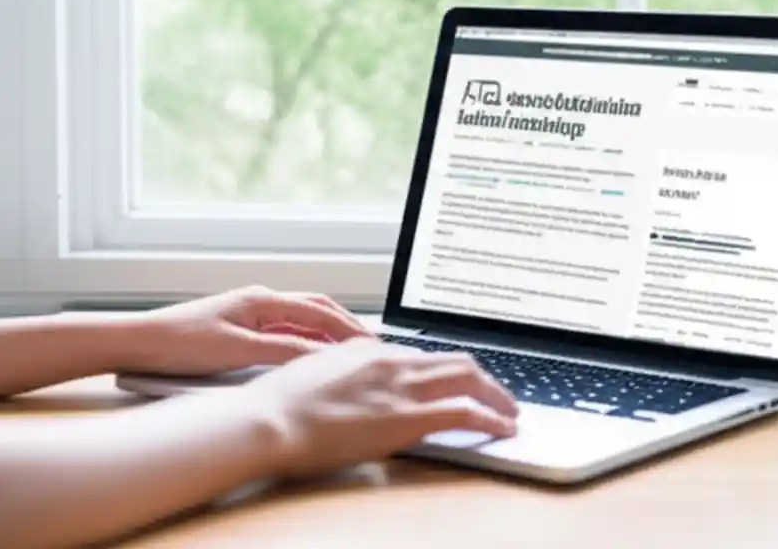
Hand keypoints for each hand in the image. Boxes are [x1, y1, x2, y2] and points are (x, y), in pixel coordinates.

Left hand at [117, 286, 373, 375]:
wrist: (139, 342)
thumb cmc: (181, 344)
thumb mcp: (238, 351)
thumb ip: (283, 351)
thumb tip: (322, 355)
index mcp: (263, 301)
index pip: (319, 312)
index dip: (349, 329)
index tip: (372, 344)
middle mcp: (259, 301)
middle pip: (315, 308)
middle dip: (345, 325)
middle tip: (370, 344)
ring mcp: (249, 312)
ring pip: (300, 318)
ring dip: (326, 331)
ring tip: (348, 350)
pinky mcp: (239, 326)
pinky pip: (284, 328)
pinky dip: (305, 338)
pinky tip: (310, 354)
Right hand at [242, 338, 518, 475]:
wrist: (268, 419)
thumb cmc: (280, 405)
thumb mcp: (315, 373)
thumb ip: (345, 374)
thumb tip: (356, 385)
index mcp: (369, 349)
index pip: (424, 355)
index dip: (448, 371)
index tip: (460, 382)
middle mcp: (391, 360)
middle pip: (455, 360)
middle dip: (484, 377)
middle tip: (497, 394)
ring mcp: (401, 386)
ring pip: (469, 378)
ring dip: (496, 395)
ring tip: (509, 411)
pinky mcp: (407, 417)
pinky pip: (464, 412)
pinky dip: (491, 417)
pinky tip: (503, 427)